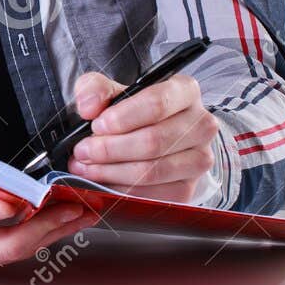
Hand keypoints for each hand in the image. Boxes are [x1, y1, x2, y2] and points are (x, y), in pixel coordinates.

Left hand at [67, 71, 221, 202]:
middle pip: (154, 140)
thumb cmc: (128, 110)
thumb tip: (88, 107)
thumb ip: (94, 89)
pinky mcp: (189, 187)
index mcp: (185, 92)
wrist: (147, 136)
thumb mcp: (109, 90)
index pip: (158, 102)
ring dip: (112, 171)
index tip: (97, 125)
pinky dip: (122, 190)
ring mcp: (199, 159)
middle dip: (110, 148)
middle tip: (83, 150)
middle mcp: (201, 124)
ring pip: (154, 170)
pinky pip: (154, 194)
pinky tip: (102, 182)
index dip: (123, 116)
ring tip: (86, 166)